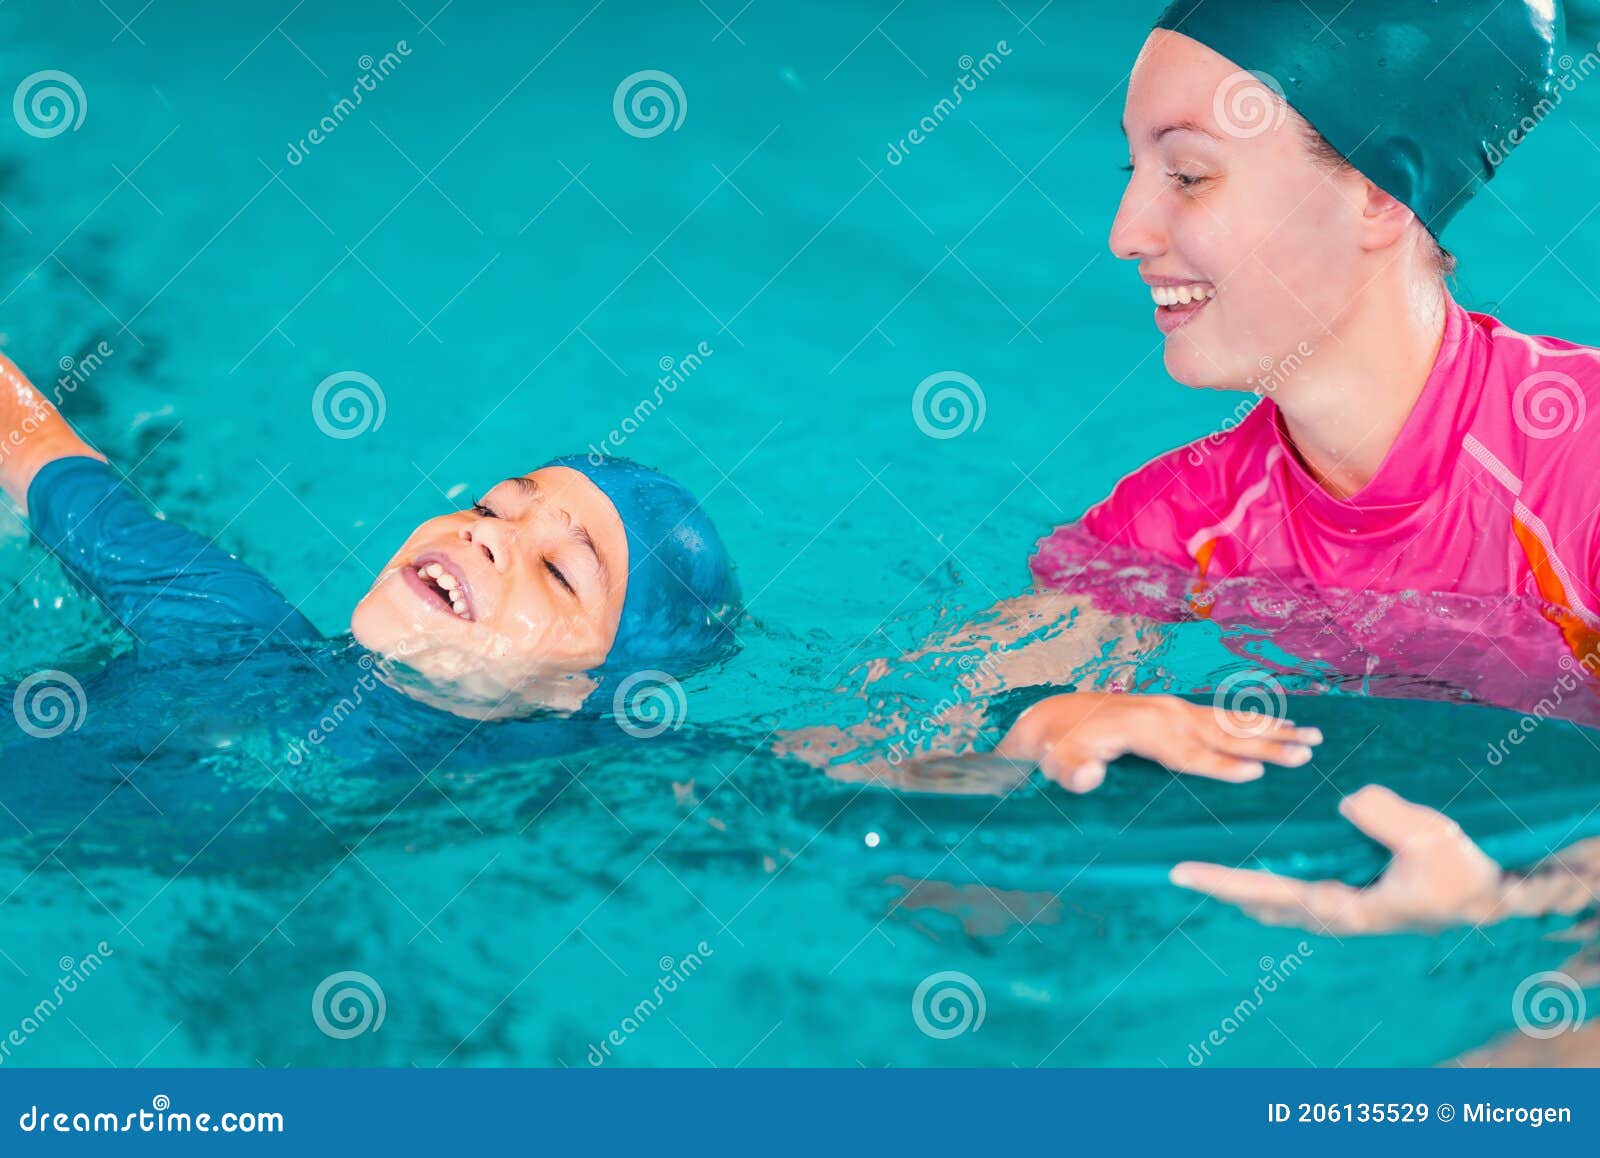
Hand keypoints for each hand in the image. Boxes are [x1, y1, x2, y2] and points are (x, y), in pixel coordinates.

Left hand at [996, 691, 1320, 792]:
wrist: (1056, 719)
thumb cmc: (1060, 747)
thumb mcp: (1056, 762)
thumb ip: (1070, 772)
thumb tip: (1086, 777)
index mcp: (1140, 728)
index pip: (1185, 752)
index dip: (1218, 765)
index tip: (1255, 775)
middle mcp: (1163, 712)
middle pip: (1220, 733)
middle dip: (1265, 745)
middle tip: (1306, 754)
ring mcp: (1174, 708)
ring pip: (1230, 721)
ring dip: (1273, 729)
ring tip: (1313, 737)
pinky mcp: (1179, 711)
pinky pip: (1224, 716)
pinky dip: (1258, 720)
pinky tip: (1286, 725)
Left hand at [1171, 784, 1507, 933]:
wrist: (1489, 894)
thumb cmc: (1460, 871)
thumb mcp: (1429, 839)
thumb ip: (1387, 819)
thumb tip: (1348, 801)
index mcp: (1341, 907)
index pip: (1265, 893)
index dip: (1220, 881)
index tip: (1179, 872)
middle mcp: (1332, 912)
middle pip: (1257, 902)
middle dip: (1218, 887)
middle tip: (1175, 870)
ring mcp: (1340, 908)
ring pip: (1273, 900)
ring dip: (1240, 887)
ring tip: (1203, 868)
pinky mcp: (1351, 898)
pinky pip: (1295, 890)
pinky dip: (1268, 881)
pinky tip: (1260, 862)